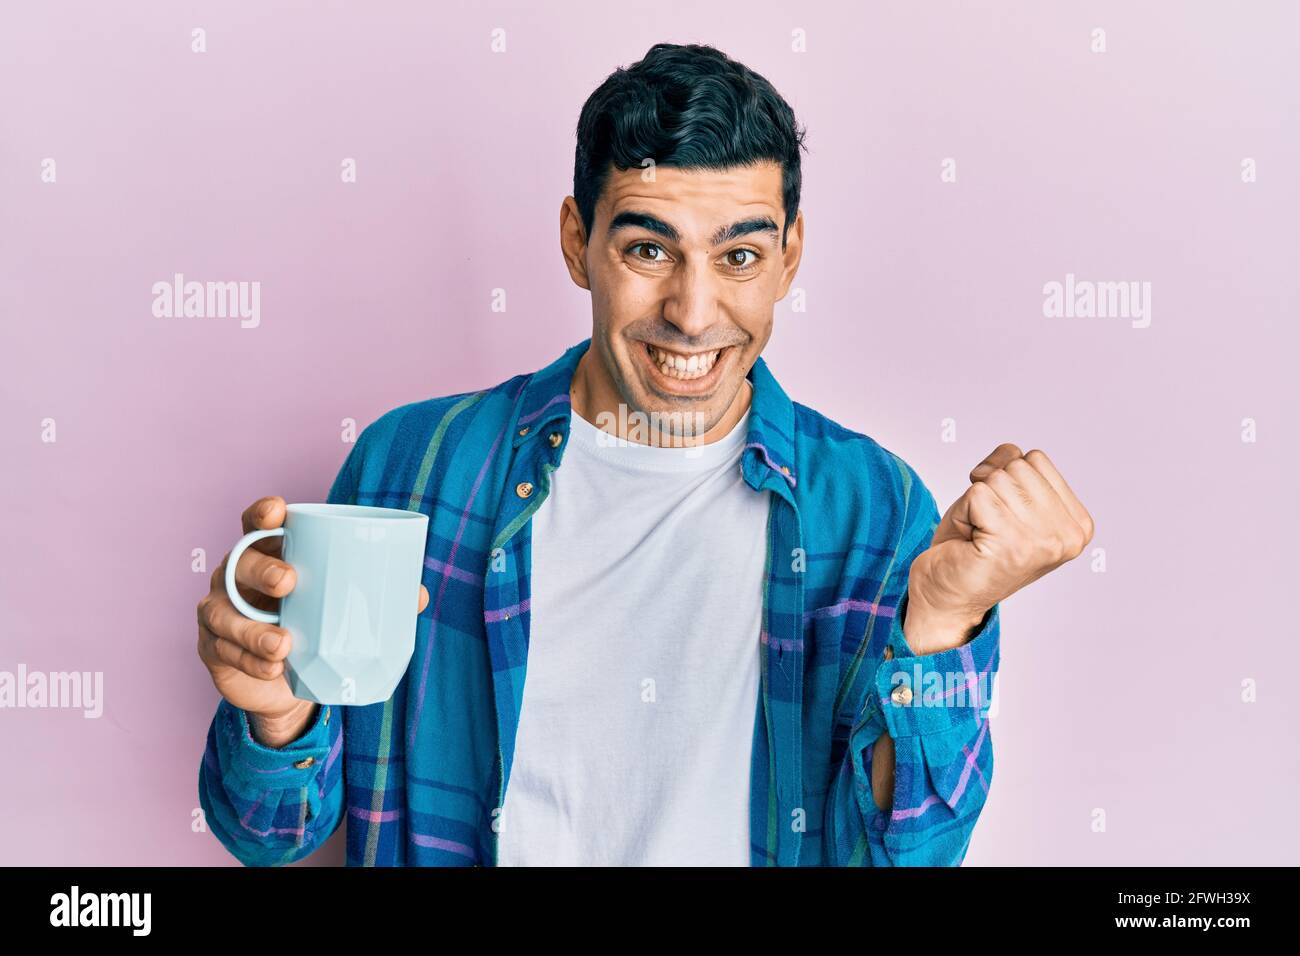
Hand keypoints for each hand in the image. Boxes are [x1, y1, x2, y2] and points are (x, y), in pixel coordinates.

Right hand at [196, 495, 430, 723]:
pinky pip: (225, 650)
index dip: (263, 513)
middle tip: (289, 582)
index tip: (278, 512)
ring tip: (282, 645)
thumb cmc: (312, 625)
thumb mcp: (339, 608)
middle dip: (262, 569)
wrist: (282, 680)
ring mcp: (219, 609)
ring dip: (253, 629)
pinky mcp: (213, 645)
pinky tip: (271, 667)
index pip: (257, 523)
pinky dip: (250, 660)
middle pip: (240, 561)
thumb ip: (376, 597)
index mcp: (269, 554)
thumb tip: (420, 594)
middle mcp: (237, 575)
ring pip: (226, 612)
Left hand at [905, 444, 1093, 652]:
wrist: (946, 596)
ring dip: (975, 501)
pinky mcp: (1010, 543)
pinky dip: (962, 511)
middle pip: (1017, 465)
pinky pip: (977, 493)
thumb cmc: (972, 545)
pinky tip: (969, 540)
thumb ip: (1018, 467)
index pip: (1035, 459)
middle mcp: (1067, 535)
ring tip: (978, 534)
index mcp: (1078, 524)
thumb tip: (1010, 455)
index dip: (1005, 477)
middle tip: (985, 526)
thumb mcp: (1005, 497)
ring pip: (997, 477)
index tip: (1002, 515)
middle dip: (989, 489)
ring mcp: (1041, 540)